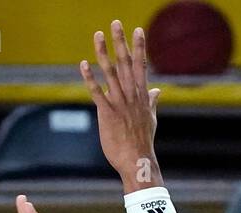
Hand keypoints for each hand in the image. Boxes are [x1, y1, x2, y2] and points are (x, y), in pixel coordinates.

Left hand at [79, 21, 161, 189]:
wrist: (137, 161)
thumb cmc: (142, 142)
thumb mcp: (151, 119)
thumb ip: (152, 102)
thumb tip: (157, 91)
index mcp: (141, 96)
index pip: (141, 66)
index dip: (139, 47)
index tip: (138, 30)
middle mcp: (132, 96)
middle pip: (126, 63)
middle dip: (121, 42)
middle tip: (116, 22)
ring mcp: (120, 104)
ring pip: (111, 73)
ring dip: (103, 53)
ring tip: (98, 35)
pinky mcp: (108, 113)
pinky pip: (97, 92)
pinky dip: (90, 78)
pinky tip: (83, 65)